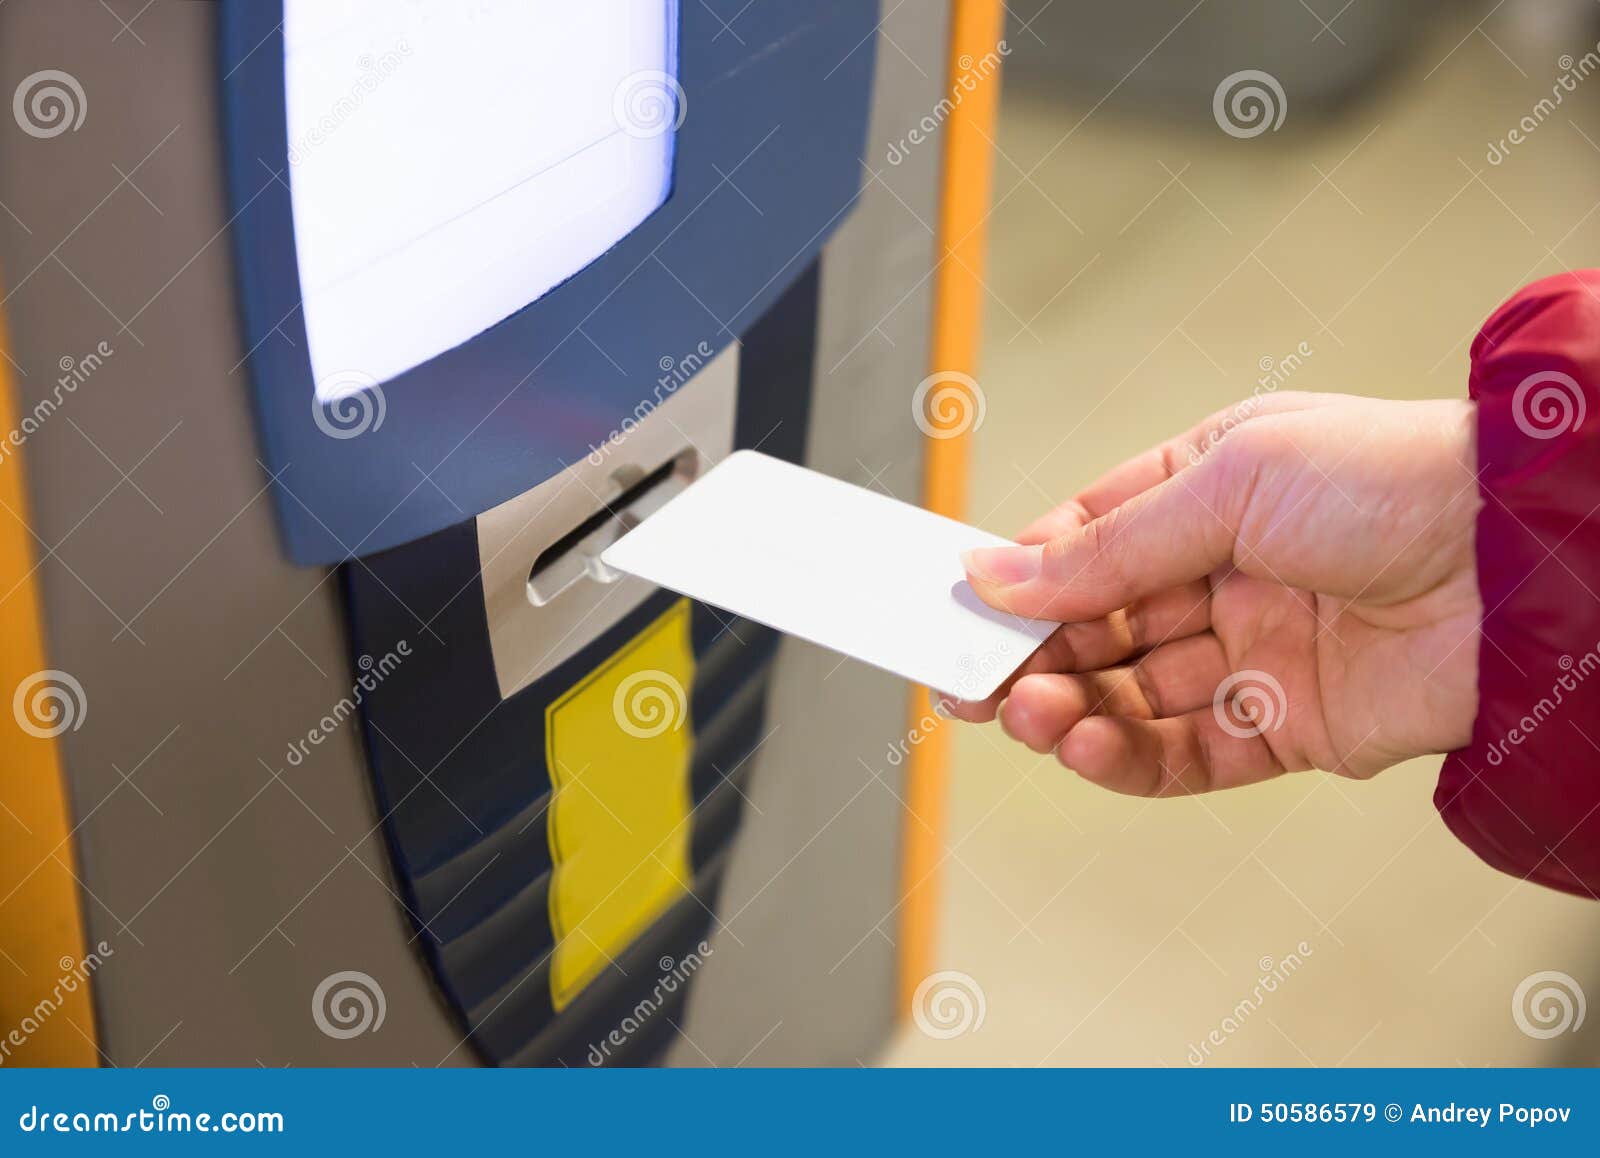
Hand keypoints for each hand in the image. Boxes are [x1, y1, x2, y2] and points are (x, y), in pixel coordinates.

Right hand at [950, 392, 1481, 795]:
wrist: (1525, 561)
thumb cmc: (1389, 480)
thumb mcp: (1226, 484)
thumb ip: (1108, 548)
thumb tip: (996, 576)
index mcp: (1207, 491)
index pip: (1087, 540)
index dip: (1020, 576)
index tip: (957, 608)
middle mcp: (1225, 573)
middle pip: (1098, 626)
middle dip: (1029, 655)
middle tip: (968, 683)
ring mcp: (1255, 652)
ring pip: (1131, 696)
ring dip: (1068, 710)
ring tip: (1024, 716)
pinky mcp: (1290, 727)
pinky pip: (1187, 753)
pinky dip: (1128, 758)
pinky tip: (1086, 746)